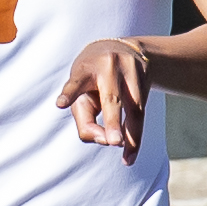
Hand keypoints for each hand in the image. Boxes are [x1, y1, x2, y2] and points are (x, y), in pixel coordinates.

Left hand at [56, 39, 149, 164]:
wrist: (122, 48)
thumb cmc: (92, 78)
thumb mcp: (81, 93)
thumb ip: (84, 120)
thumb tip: (105, 141)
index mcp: (85, 69)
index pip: (76, 82)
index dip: (69, 93)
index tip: (60, 104)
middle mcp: (109, 68)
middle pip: (112, 99)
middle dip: (112, 121)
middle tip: (113, 142)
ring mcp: (131, 72)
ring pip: (134, 108)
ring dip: (131, 135)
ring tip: (127, 157)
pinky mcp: (146, 79)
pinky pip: (142, 112)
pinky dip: (136, 135)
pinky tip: (130, 154)